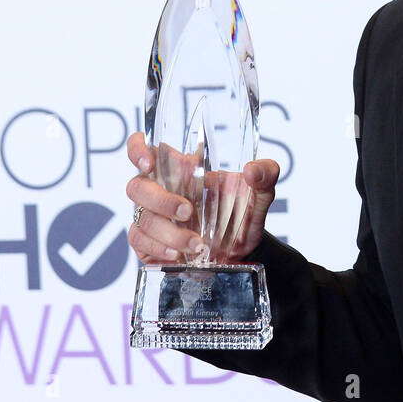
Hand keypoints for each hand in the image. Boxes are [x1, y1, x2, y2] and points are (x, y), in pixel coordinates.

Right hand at [125, 131, 279, 262]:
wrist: (244, 253)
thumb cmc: (244, 214)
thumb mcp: (261, 193)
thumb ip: (266, 175)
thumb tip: (253, 170)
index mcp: (181, 170)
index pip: (144, 147)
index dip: (137, 150)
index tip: (148, 163)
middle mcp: (161, 191)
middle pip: (137, 186)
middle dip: (160, 200)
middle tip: (189, 212)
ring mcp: (152, 217)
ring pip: (142, 218)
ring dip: (169, 232)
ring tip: (197, 244)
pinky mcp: (149, 243)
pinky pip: (140, 242)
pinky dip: (159, 248)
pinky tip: (179, 253)